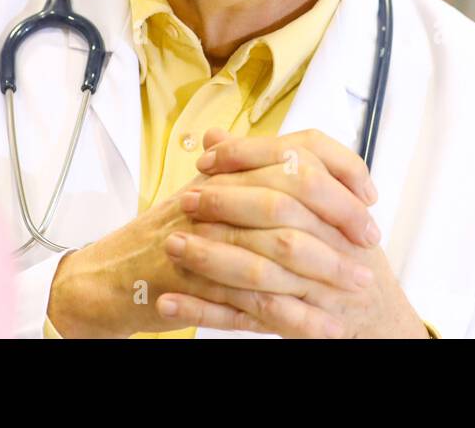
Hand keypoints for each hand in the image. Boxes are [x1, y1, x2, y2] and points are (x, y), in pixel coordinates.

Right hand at [44, 128, 381, 337]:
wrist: (105, 276)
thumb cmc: (164, 238)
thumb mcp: (213, 196)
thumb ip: (257, 179)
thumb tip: (318, 168)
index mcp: (228, 170)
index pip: (294, 148)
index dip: (338, 166)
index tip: (367, 194)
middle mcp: (214, 193)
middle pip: (290, 193)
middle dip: (339, 219)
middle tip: (369, 242)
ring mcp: (199, 235)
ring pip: (274, 245)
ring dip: (324, 268)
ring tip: (355, 285)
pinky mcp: (189, 279)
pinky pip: (248, 298)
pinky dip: (291, 314)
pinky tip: (321, 326)